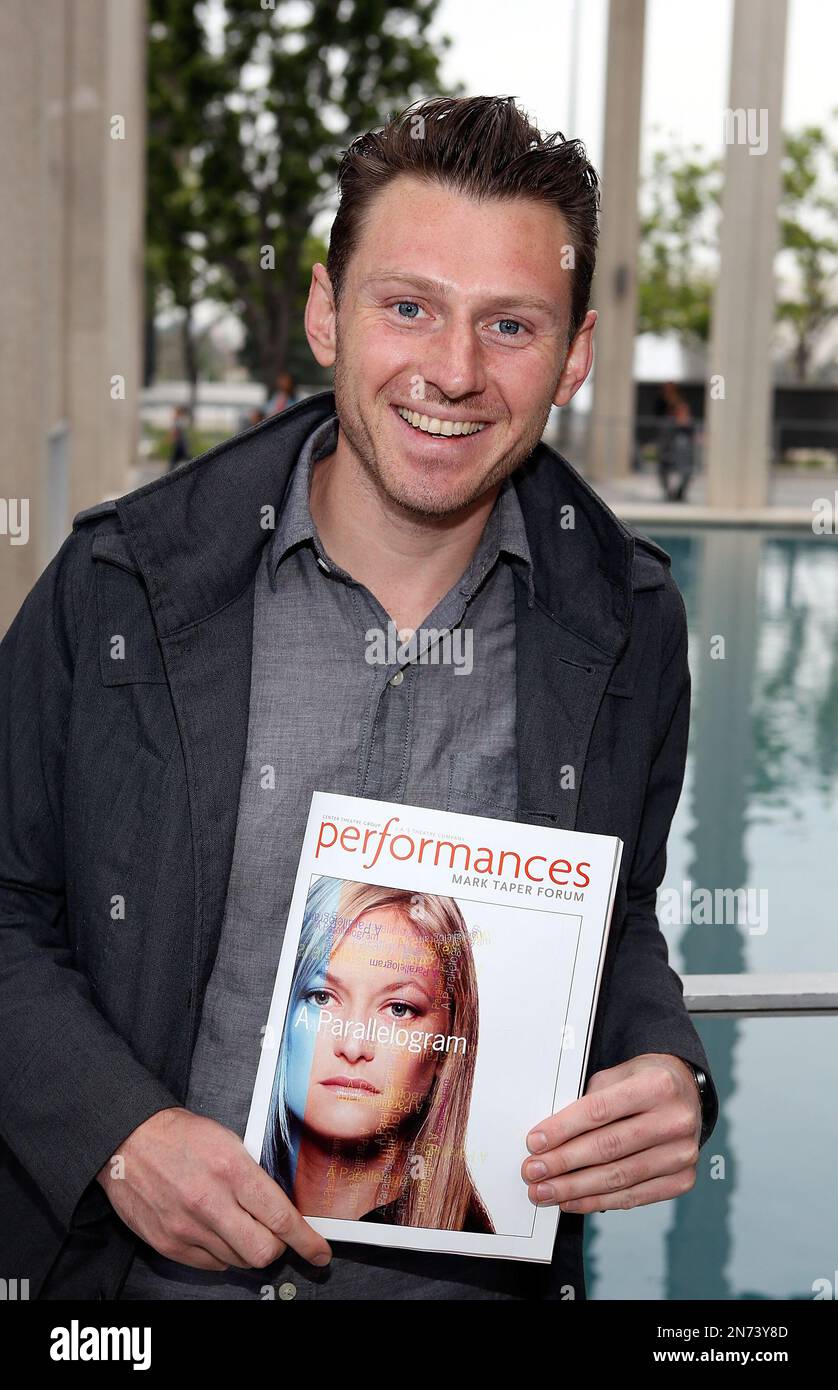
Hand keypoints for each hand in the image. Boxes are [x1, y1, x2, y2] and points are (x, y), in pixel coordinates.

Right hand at [96, 1106, 331, 1271]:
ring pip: (238, 1262)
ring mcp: (187, 1228)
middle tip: (276, 1237)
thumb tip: (281, 1207)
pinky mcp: (169, 1244)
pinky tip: (215, 1231)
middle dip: (277, 1249)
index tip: (319, 1252)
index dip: (307, 1241)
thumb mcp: (229, 1141)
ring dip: (246, 1249)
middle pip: (263, 1252)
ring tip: (235, 1223)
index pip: (281, 1218)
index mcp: (232, 1170)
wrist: (128, 1140)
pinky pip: (210, 1265)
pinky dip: (221, 1254)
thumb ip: (254, 1176)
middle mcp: (210, 1203)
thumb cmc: (180, 1135)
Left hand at [521, 1053, 700, 1214]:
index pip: (600, 1111)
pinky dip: (599, 1201)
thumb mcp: (615, 1076)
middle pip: (608, 1148)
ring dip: (575, 1188)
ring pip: (618, 1177)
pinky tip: (573, 1201)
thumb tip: (549, 1139)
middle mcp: (675, 1120)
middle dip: (563, 1163)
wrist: (687, 1094)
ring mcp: (682, 1153)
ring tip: (545, 1192)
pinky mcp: (683, 1179)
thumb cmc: (642, 1082)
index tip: (535, 1143)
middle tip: (532, 1172)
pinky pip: (634, 1197)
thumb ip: (587, 1102)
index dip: (563, 1129)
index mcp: (657, 1085)